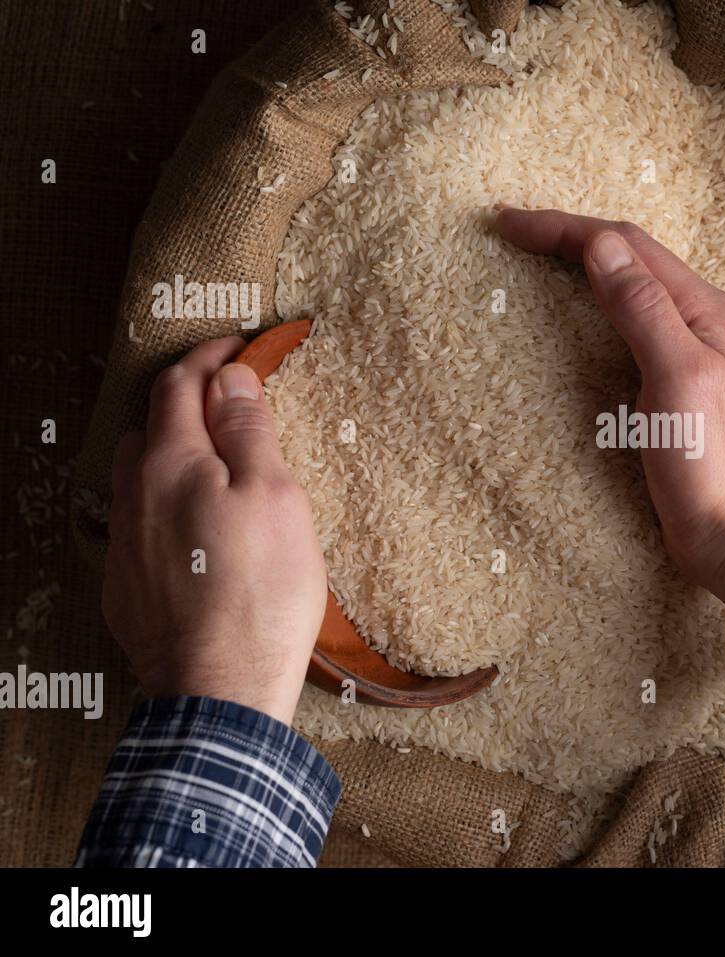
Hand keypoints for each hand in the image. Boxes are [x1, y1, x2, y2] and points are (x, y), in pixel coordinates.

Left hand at [103, 337, 325, 724]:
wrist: (221, 689)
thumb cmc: (261, 591)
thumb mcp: (275, 496)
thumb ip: (249, 430)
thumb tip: (232, 377)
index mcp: (172, 463)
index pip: (179, 384)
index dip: (210, 356)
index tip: (241, 345)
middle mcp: (133, 495)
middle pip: (150, 425)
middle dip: (186, 401)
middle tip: (232, 400)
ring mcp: (123, 543)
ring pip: (137, 475)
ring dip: (171, 453)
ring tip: (213, 461)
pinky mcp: (125, 586)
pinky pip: (137, 523)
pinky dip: (164, 504)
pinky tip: (197, 528)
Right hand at [496, 208, 724, 606]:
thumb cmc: (715, 463)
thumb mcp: (678, 376)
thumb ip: (643, 308)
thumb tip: (601, 244)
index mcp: (705, 310)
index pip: (628, 245)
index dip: (567, 229)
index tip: (509, 225)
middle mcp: (700, 324)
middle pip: (630, 262)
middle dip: (572, 240)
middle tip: (514, 233)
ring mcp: (688, 358)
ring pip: (630, 296)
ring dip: (584, 273)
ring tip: (537, 265)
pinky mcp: (674, 394)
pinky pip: (629, 336)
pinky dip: (595, 317)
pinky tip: (576, 326)